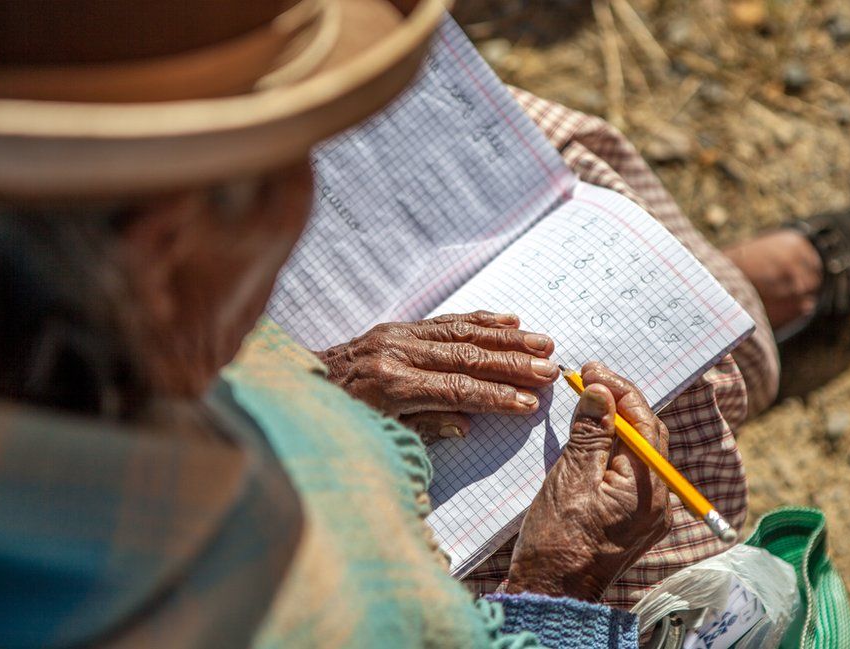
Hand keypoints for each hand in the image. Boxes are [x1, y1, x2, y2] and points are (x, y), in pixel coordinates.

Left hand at [315, 311, 557, 440]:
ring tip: (542, 343)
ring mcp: (398, 334)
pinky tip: (509, 319)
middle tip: (549, 370)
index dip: (496, 396)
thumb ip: (424, 426)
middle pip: (466, 356)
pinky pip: (446, 320)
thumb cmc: (340, 420)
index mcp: (392, 385)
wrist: (300, 385)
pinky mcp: (398, 326)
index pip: (457, 389)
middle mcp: (397, 353)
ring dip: (506, 337)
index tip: (529, 403)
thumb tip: (467, 425)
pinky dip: (480, 319)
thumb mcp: (378, 432)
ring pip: (462, 332)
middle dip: (512, 364)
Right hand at [506, 362, 671, 600]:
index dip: (620, 390)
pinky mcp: (631, 517)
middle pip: (647, 435)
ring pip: (637, 451)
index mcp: (648, 489)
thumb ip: (590, 433)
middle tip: (588, 378)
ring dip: (615, 423)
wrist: (551, 592)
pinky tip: (590, 435)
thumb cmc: (557, 541)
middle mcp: (657, 500)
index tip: (592, 370)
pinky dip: (611, 447)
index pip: (645, 422)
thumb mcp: (570, 478)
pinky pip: (627, 470)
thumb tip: (602, 392)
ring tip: (587, 400)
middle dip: (620, 403)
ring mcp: (647, 511)